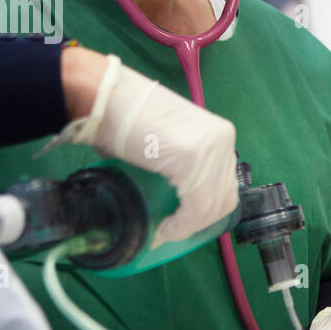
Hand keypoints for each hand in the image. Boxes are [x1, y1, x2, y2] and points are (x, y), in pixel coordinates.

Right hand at [55, 53, 238, 246]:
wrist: (104, 99)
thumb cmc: (125, 120)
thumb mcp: (167, 143)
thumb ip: (180, 167)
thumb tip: (176, 203)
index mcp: (219, 134)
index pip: (226, 184)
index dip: (208, 210)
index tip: (186, 223)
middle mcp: (222, 140)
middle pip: (224, 197)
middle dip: (200, 221)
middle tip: (175, 230)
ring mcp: (210, 148)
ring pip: (211, 205)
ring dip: (189, 225)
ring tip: (167, 230)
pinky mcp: (192, 157)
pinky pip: (196, 205)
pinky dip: (182, 224)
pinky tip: (167, 228)